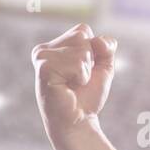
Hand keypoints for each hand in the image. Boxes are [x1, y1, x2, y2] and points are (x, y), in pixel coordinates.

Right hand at [31, 23, 117, 148]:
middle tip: (79, 79)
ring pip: (82, 50)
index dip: (95, 51)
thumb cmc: (87, 95)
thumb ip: (106, 48)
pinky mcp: (44, 67)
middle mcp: (45, 48)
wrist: (78, 120)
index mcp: (56, 46)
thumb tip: (97, 40)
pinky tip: (69, 86)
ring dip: (86, 71)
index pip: (83, 30)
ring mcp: (42, 56)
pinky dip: (81, 77)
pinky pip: (77, 64)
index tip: (85, 70)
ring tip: (74, 84)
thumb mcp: (103, 67)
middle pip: (82, 36)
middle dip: (90, 61)